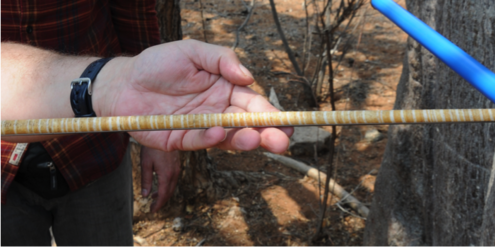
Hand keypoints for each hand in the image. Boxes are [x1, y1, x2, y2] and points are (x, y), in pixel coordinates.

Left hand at [94, 40, 291, 151]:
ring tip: (255, 140)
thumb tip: (249, 76)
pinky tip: (219, 132)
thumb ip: (222, 59)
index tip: (289, 124)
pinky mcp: (181, 141)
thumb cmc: (158, 64)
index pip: (255, 105)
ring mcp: (202, 128)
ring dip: (244, 140)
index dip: (273, 115)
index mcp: (226, 90)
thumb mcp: (192, 51)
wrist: (122, 83)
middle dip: (267, 135)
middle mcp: (218, 111)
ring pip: (229, 138)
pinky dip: (210, 139)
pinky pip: (200, 141)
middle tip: (281, 141)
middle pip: (248, 126)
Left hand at [140, 146, 179, 211]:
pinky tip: (160, 185)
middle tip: (152, 207)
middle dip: (161, 201)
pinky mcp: (177, 166)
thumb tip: (145, 195)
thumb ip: (146, 180)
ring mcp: (177, 169)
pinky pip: (173, 180)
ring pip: (172, 187)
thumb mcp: (145, 164)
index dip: (158, 204)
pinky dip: (167, 186)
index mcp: (166, 175)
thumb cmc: (152, 148)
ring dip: (164, 194)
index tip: (152, 211)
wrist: (163, 133)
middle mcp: (174, 174)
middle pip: (169, 193)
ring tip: (154, 197)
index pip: (163, 195)